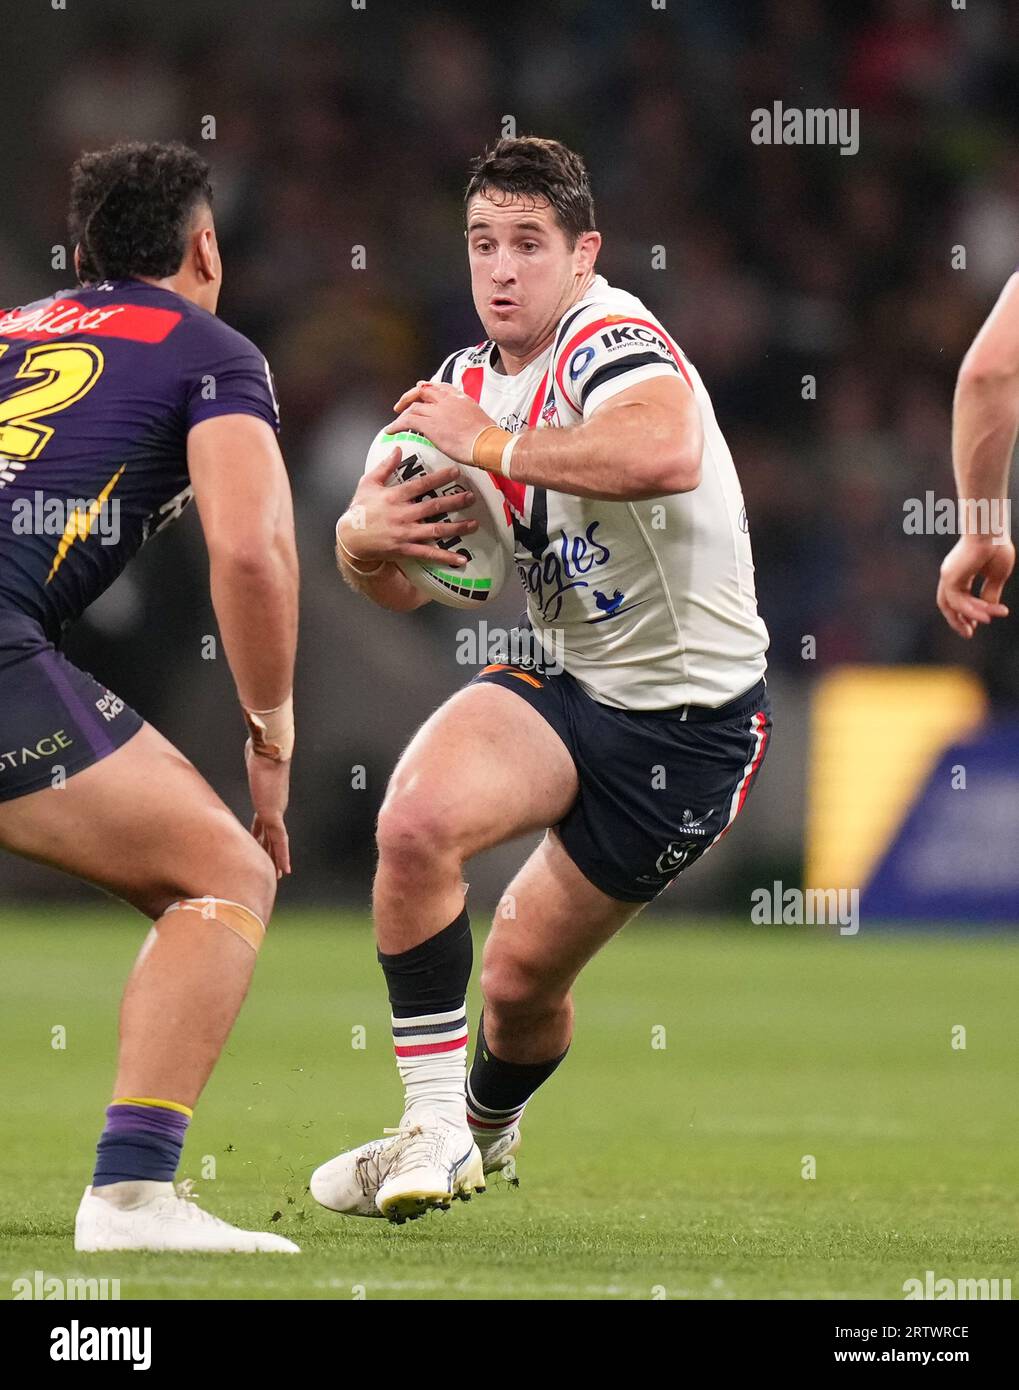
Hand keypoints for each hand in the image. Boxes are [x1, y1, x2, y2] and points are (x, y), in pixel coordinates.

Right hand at [245, 740, 291, 877]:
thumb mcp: (252, 752)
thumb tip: (248, 732)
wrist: (269, 748)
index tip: (259, 844)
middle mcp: (275, 806)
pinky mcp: (274, 814)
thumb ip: (251, 749)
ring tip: (280, 875)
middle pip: (270, 834)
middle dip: (270, 851)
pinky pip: (278, 840)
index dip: (261, 835)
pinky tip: (285, 870)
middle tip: (275, 868)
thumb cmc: (261, 747)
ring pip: (276, 841)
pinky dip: (281, 856)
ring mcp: (275, 811)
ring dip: (276, 859)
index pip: (263, 821)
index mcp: (269, 797)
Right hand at [337, 445, 478, 569]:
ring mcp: (404, 534)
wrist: (350, 538)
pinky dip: (445, 557)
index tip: (455, 472)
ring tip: (474, 524)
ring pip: (435, 531)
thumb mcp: (368, 483)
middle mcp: (402, 515)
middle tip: (471, 497)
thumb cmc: (359, 509)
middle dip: (454, 502)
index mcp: (393, 497)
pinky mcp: (405, 549)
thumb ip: (384, 466)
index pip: (420, 485)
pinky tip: (461, 559)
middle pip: (432, 507)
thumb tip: (398, 448)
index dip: (438, 478)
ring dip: (456, 528)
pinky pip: (428, 554)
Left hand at [386, 381, 496, 464]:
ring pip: (413, 407)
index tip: (421, 390)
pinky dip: (397, 424)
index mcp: (461, 398)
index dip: (428, 388)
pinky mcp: (430, 425)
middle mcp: (447, 401)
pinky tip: (392, 430)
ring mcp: (438, 412)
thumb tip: (465, 424)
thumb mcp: (480, 419)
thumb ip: (468, 416)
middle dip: (410, 396)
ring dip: (403, 413)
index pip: (440, 387)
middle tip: (403, 404)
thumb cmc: (488, 437)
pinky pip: (408, 421)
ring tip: (397, 419)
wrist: (488, 444)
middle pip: (423, 390)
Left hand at [937, 534, 1013, 637]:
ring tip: (988, 621)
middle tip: (969, 634)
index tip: (975, 625)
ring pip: (954, 605)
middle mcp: (950, 576)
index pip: (957, 599)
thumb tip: (989, 610)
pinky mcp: (950, 577)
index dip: (964, 613)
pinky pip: (958, 601)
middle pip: (947, 605)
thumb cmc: (995, 545)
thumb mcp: (997, 575)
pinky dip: (972, 610)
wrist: (991, 530)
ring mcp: (948, 576)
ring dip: (971, 615)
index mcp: (959, 574)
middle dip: (956, 621)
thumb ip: (990, 593)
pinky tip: (986, 616)